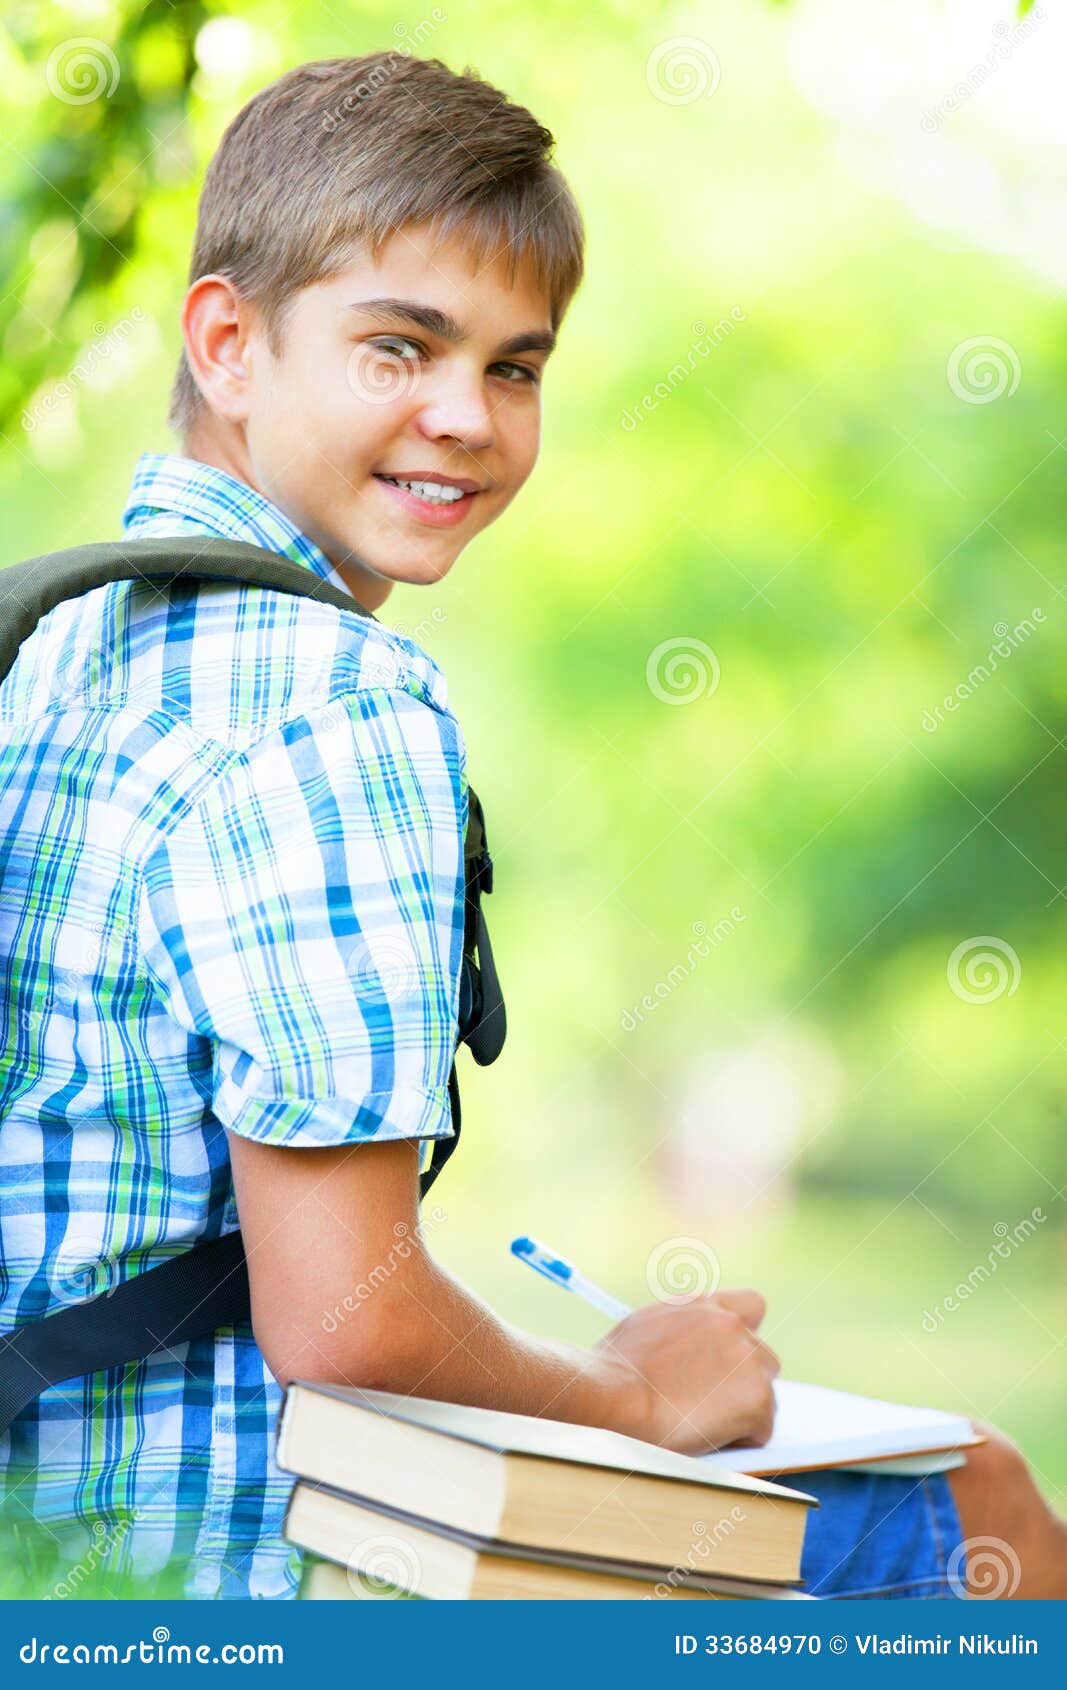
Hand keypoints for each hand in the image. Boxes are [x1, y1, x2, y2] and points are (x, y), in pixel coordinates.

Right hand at [592, 1289, 779, 1454]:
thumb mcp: (647, 1327)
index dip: (747, 1335)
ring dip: (744, 1411)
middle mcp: (731, 1325)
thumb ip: (682, 1332)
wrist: (613, 1393)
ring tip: (708, 1427)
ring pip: (766, 1394)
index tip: (733, 1358)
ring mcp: (748, 1360)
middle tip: (716, 1405)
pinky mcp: (756, 1397)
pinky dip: (744, 1440)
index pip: (751, 1306)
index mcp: (703, 1306)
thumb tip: (692, 1357)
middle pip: (763, 1357)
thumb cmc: (613, 1370)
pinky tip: (712, 1441)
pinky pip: (763, 1429)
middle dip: (745, 1381)